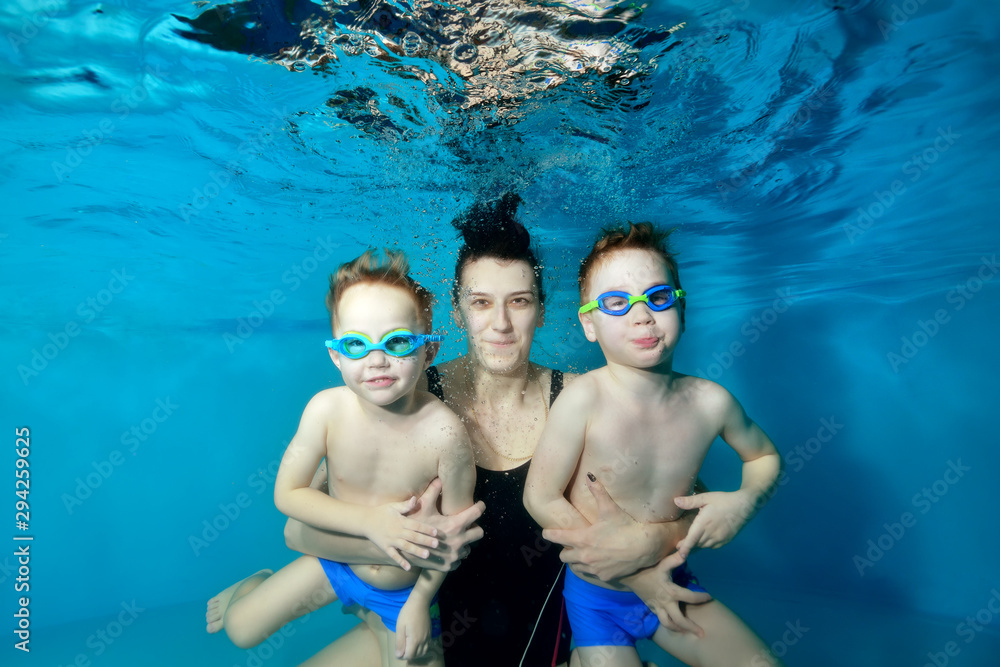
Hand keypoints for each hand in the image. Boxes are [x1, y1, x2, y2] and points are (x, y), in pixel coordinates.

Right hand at [365, 497, 440, 570]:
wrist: (365, 521)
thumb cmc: (381, 512)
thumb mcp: (393, 506)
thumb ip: (405, 505)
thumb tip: (415, 499)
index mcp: (400, 521)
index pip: (416, 525)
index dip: (426, 528)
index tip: (436, 532)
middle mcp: (397, 531)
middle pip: (413, 537)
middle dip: (425, 540)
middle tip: (436, 544)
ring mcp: (391, 540)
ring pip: (406, 547)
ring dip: (416, 551)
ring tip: (427, 555)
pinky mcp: (385, 547)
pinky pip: (394, 555)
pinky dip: (400, 561)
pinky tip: (408, 568)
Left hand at [395, 598, 432, 659]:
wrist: (420, 602)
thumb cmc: (407, 613)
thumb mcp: (400, 627)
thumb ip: (400, 642)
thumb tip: (399, 655)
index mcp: (415, 640)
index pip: (409, 655)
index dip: (402, 656)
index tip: (398, 650)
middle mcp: (423, 641)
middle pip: (417, 655)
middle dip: (409, 655)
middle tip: (402, 648)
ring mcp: (428, 637)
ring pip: (423, 651)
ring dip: (416, 653)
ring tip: (409, 647)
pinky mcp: (430, 633)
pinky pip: (427, 645)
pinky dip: (422, 648)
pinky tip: (417, 643)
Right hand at [405, 478, 484, 571]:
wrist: (404, 548)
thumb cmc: (414, 524)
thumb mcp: (423, 506)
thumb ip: (433, 491)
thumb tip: (439, 477)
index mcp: (455, 525)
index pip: (476, 513)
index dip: (480, 507)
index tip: (479, 505)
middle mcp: (458, 541)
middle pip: (479, 533)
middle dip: (474, 527)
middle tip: (466, 524)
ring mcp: (454, 555)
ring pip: (469, 548)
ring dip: (464, 543)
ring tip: (453, 537)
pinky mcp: (448, 566)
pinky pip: (459, 561)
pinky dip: (455, 555)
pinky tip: (447, 549)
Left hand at [542, 475, 659, 580]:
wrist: (645, 548)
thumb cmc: (626, 526)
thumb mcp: (610, 508)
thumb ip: (598, 492)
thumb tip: (589, 475)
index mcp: (582, 539)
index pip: (557, 537)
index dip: (549, 534)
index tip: (545, 533)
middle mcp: (584, 556)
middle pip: (563, 556)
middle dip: (565, 550)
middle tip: (572, 543)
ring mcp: (594, 568)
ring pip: (575, 567)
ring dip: (577, 560)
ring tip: (584, 553)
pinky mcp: (604, 577)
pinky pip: (591, 574)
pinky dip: (591, 568)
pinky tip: (599, 561)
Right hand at [625, 551, 711, 636]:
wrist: (629, 575)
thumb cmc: (647, 569)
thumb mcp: (662, 563)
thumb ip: (675, 559)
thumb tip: (686, 552)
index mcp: (671, 592)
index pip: (690, 597)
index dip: (701, 598)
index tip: (709, 598)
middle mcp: (665, 603)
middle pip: (679, 620)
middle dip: (691, 627)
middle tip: (702, 634)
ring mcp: (657, 607)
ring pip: (668, 624)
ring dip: (678, 629)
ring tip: (687, 633)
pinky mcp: (651, 608)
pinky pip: (660, 619)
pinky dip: (668, 624)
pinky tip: (673, 625)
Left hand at [674, 490, 753, 555]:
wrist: (744, 507)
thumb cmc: (724, 500)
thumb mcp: (706, 497)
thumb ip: (691, 501)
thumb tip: (675, 501)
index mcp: (704, 524)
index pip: (692, 539)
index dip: (685, 548)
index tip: (679, 555)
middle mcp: (711, 534)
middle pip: (695, 544)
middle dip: (686, 545)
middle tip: (677, 543)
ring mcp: (718, 540)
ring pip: (703, 546)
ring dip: (696, 544)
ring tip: (689, 541)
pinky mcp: (724, 541)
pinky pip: (711, 546)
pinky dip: (705, 544)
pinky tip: (703, 538)